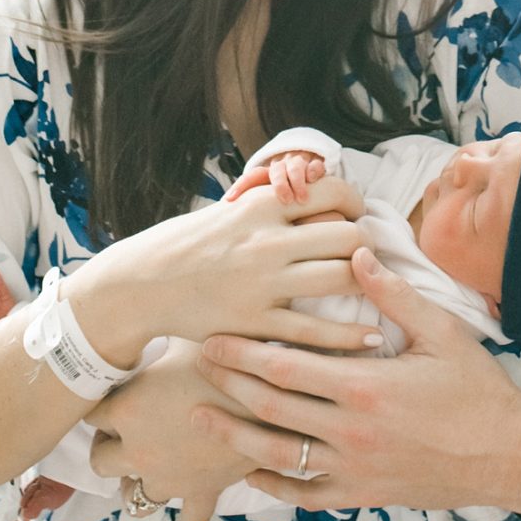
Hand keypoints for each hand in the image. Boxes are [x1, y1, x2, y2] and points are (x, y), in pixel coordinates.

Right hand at [76, 175, 382, 358]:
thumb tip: (320, 184)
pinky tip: (372, 337)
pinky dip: (351, 335)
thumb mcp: (232, 208)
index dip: (355, 203)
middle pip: (348, 236)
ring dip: (366, 284)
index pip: (332, 192)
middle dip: (367, 246)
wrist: (143, 284)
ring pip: (342, 277)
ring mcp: (262, 284)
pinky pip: (317, 332)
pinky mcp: (255, 324)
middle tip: (371, 256)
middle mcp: (266, 241)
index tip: (357, 215)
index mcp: (261, 206)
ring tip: (377, 291)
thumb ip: (274, 200)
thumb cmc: (193, 243)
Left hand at [86, 339, 257, 520]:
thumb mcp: (184, 336)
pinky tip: (194, 484)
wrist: (272, 392)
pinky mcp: (201, 493)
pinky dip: (188, 506)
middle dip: (110, 444)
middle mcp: (137, 450)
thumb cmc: (227, 355)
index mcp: (126, 410)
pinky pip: (188, 517)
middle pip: (100, 460)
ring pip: (134, 498)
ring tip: (156, 460)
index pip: (93, 413)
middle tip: (129, 428)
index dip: (105, 401)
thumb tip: (154, 321)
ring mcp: (167, 479)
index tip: (119, 392)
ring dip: (140, 480)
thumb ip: (162, 340)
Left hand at [192, 246, 520, 512]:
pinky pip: (305, 494)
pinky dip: (272, 484)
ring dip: (236, 434)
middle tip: (200, 363)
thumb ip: (395, 294)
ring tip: (202, 414)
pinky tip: (250, 470)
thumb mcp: (442, 331)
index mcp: (365, 386)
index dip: (244, 352)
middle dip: (230, 383)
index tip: (216, 336)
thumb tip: (358, 254)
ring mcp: (353, 469)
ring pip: (279, 454)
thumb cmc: (477, 389)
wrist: (508, 455)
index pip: (286, 366)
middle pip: (271, 407)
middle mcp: (351, 432)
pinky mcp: (362, 495)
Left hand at [224, 152, 327, 209]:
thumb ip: (257, 204)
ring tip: (302, 200)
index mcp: (268, 173)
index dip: (239, 187)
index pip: (251, 177)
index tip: (229, 200)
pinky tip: (314, 180)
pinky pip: (315, 164)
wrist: (309, 164)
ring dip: (298, 182)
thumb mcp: (271, 193)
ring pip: (295, 167)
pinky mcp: (316, 163)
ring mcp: (299, 163)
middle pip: (276, 171)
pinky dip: (314, 171)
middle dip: (280, 185)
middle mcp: (281, 166)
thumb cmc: (287, 187)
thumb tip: (231, 220)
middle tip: (285, 201)